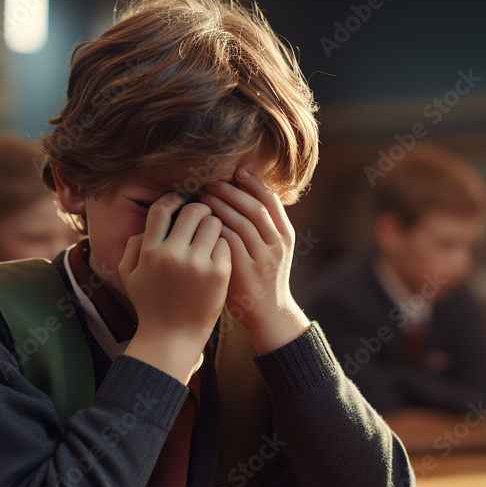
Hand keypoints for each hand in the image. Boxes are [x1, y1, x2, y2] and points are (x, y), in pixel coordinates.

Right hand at [119, 193, 231, 383]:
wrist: (171, 338)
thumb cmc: (150, 305)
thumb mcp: (129, 276)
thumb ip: (132, 246)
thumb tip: (147, 225)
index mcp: (149, 252)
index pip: (161, 209)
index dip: (173, 200)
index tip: (181, 201)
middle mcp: (172, 254)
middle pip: (193, 211)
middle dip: (200, 210)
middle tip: (203, 217)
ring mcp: (197, 264)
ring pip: (213, 224)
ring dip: (214, 226)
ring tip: (211, 236)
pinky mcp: (218, 274)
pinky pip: (225, 244)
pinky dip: (222, 246)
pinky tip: (217, 256)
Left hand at [199, 168, 309, 353]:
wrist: (269, 315)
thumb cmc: (263, 278)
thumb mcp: (272, 250)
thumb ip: (261, 227)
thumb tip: (242, 194)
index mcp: (285, 236)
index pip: (271, 201)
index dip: (254, 183)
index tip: (237, 171)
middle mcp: (276, 245)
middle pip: (254, 208)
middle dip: (231, 191)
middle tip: (211, 182)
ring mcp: (261, 259)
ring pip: (240, 223)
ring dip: (220, 206)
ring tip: (202, 197)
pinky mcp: (244, 272)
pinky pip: (227, 243)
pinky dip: (214, 229)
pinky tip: (201, 221)